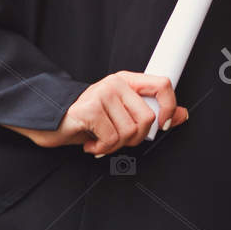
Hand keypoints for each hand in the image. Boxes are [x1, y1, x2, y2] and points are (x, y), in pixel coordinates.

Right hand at [6, 71, 186, 154]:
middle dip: (136, 139)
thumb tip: (182, 115)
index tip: (164, 124)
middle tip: (118, 141)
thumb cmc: (86, 119)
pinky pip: (111, 138)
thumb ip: (151, 112)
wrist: (48, 120)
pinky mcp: (89, 110)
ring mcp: (102, 94)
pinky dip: (102, 149)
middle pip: (147, 118)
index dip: (170, 106)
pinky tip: (91, 144)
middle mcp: (116, 84)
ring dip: (116, 146)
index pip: (163, 85)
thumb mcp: (121, 114)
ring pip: (130, 132)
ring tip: (101, 141)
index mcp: (127, 81)